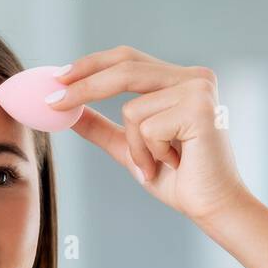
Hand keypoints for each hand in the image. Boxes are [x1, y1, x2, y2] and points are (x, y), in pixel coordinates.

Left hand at [47, 46, 251, 223]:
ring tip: (158, 165)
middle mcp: (193, 77)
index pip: (128, 59)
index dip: (91, 65)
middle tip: (53, 101)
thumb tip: (69, 112)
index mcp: (180, 80)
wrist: (213, 208)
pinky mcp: (199, 108)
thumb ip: (103, 127)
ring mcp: (199, 89)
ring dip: (135, 147)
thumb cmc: (181, 180)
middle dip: (84, 86)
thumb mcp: (132, 149)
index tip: (57, 79)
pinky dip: (151, 154)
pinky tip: (176, 164)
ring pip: (132, 109)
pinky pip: (147, 127)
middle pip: (125, 68)